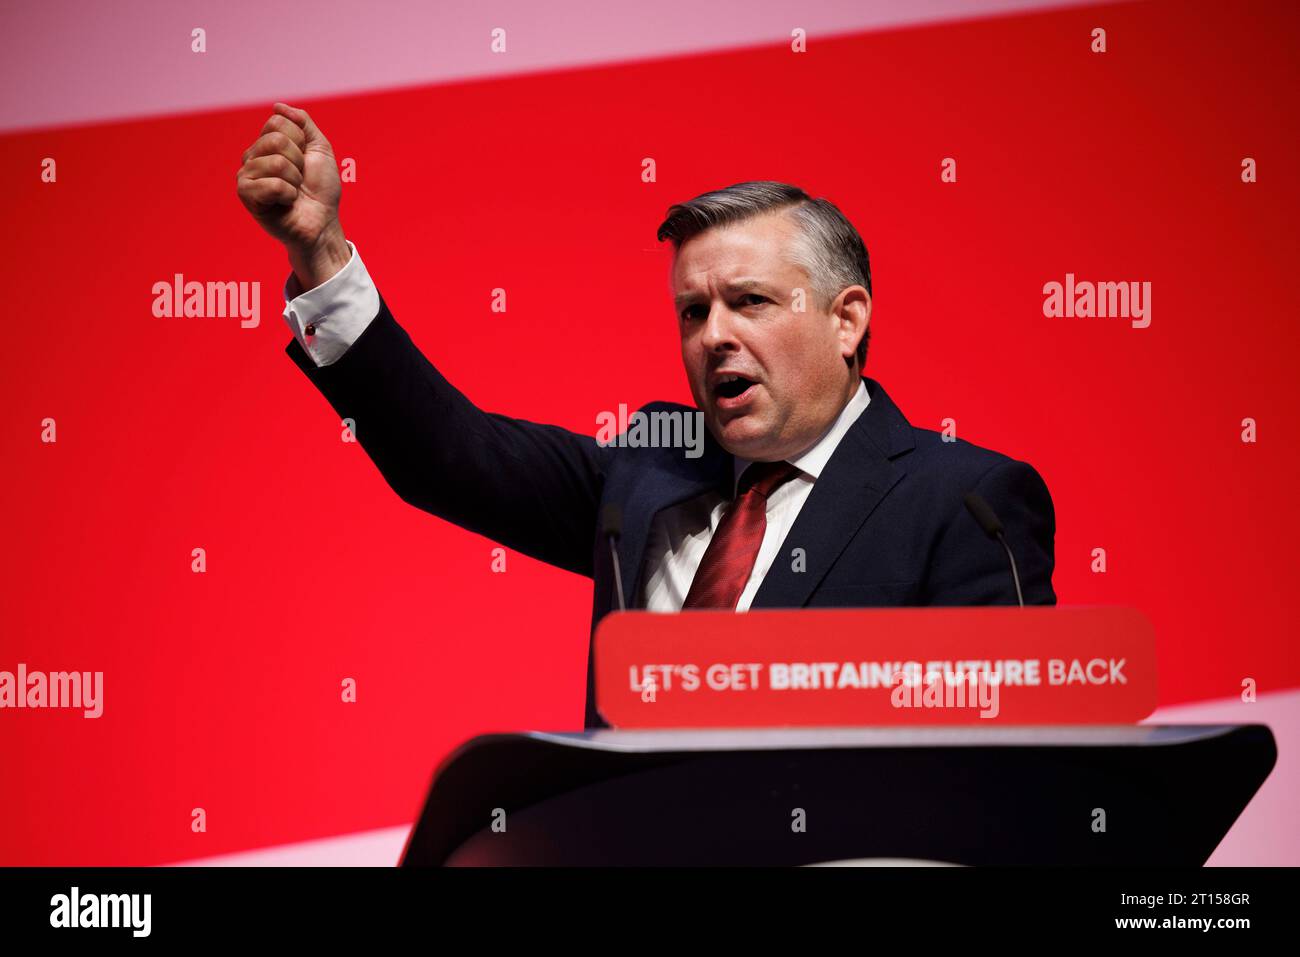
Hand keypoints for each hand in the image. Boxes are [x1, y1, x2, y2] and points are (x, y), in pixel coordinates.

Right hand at [236, 102, 348, 289]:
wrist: (322, 222)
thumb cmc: (321, 190)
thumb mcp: (320, 149)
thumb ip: (303, 123)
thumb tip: (278, 106)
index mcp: (267, 144)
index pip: (278, 122)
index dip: (300, 142)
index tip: (305, 161)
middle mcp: (253, 156)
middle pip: (276, 139)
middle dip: (298, 162)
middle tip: (300, 179)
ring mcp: (247, 174)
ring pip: (275, 162)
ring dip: (295, 180)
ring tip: (294, 192)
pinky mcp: (245, 194)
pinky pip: (271, 184)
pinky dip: (287, 194)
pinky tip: (285, 203)